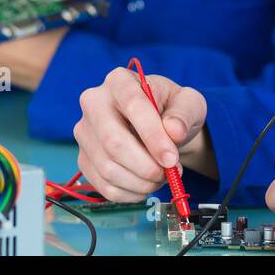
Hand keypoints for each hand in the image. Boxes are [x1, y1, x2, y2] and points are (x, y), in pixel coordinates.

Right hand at [73, 68, 213, 202]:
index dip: (153, 136)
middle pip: (113, 142)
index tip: (171, 158)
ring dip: (141, 182)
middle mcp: (94, 103)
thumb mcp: (189, 103)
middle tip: (170, 172)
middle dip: (146, 165)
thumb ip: (184, 113)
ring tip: (162, 177)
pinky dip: (130, 193)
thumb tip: (173, 130)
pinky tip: (146, 185)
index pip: (133, 106)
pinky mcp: (84, 159)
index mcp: (119, 81)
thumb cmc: (172, 110)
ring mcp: (85, 133)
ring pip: (108, 168)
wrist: (161, 125)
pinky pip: (104, 186)